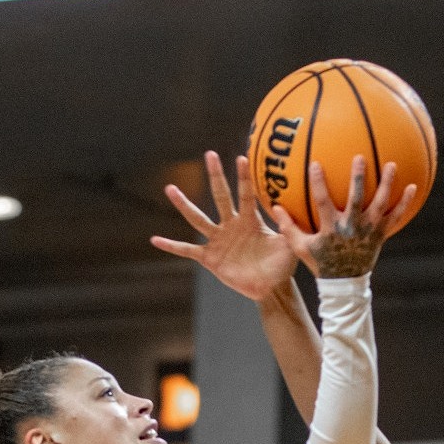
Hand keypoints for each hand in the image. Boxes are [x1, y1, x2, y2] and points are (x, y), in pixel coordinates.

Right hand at [153, 152, 299, 300]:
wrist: (269, 288)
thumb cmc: (281, 266)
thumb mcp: (288, 247)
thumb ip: (288, 228)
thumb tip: (287, 208)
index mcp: (250, 221)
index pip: (246, 195)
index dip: (244, 178)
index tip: (240, 158)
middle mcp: (231, 225)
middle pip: (220, 196)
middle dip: (215, 176)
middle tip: (210, 154)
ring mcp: (218, 240)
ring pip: (198, 218)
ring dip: (184, 205)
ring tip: (170, 189)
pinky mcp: (209, 257)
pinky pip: (187, 250)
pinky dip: (172, 246)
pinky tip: (156, 240)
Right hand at [270, 156, 415, 279]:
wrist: (345, 283)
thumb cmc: (321, 262)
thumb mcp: (301, 247)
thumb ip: (288, 227)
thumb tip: (274, 206)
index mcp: (331, 228)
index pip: (322, 202)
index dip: (318, 183)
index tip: (315, 164)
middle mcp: (351, 227)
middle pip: (356, 199)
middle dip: (358, 178)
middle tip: (360, 157)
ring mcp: (368, 231)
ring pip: (380, 205)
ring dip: (386, 185)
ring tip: (392, 165)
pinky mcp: (381, 235)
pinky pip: (396, 217)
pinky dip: (405, 203)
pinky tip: (414, 186)